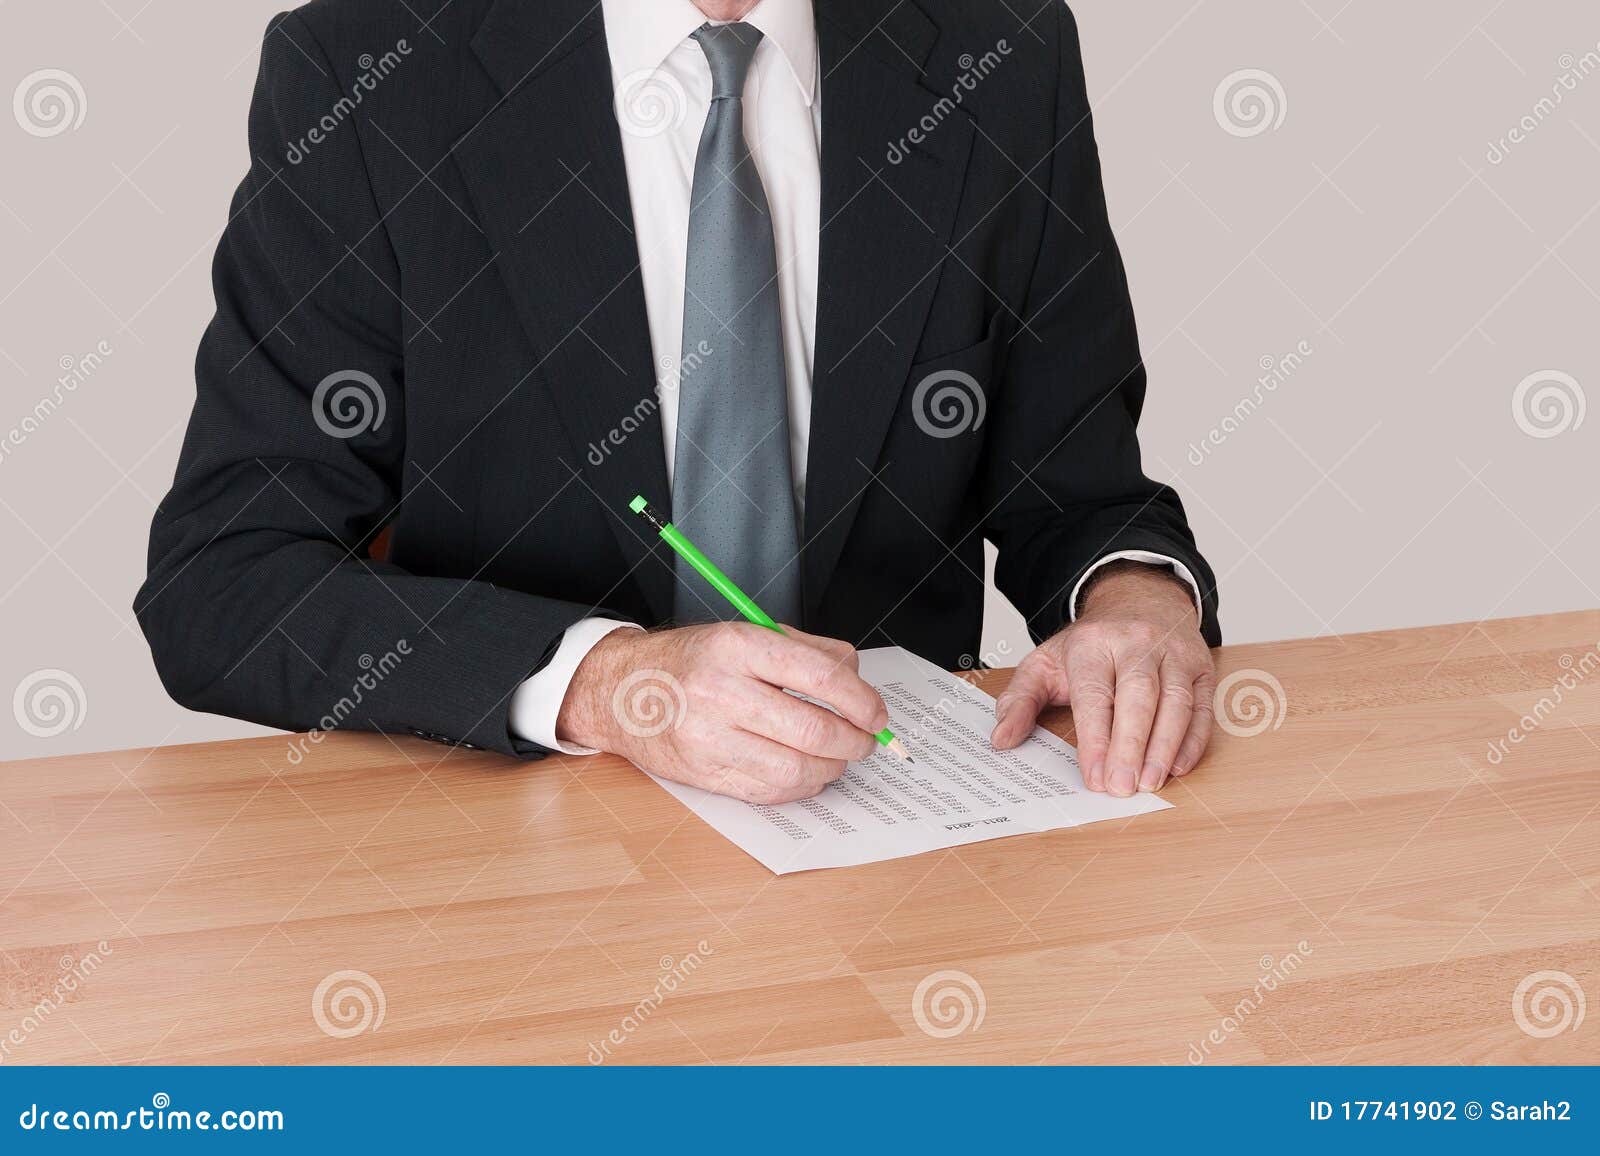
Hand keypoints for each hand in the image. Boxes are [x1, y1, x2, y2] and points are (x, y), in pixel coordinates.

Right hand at [555, 622, 888, 804]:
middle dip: (854, 741)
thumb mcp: (748, 634)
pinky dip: (802, 786)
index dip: (862, 700)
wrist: (625, 692)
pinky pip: (771, 791)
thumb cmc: (695, 661)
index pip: (821, 677)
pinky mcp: (704, 774)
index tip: (877, 713)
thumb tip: (859, 682)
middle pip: (813, 730)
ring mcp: (709, 738)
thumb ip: (809, 651)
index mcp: (738, 646)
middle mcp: (721, 691)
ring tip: (838, 757)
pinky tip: (808, 771)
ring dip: (832, 769)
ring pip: (796, 770)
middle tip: (865, 740)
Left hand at [990, 563, 1214, 795]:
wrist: (1140, 601)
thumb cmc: (1091, 644)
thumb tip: (1001, 739)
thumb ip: (1019, 700)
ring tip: (1149, 783)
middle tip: (1122, 787)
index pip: (1094, 693)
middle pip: (1138, 695)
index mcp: (1092, 642)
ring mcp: (1174, 653)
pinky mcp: (1200, 667)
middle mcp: (1137, 642)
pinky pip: (1201, 706)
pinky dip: (1193, 740)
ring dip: (1163, 746)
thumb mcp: (1044, 662)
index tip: (1093, 776)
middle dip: (1130, 745)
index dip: (1094, 737)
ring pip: (1175, 701)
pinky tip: (1177, 767)